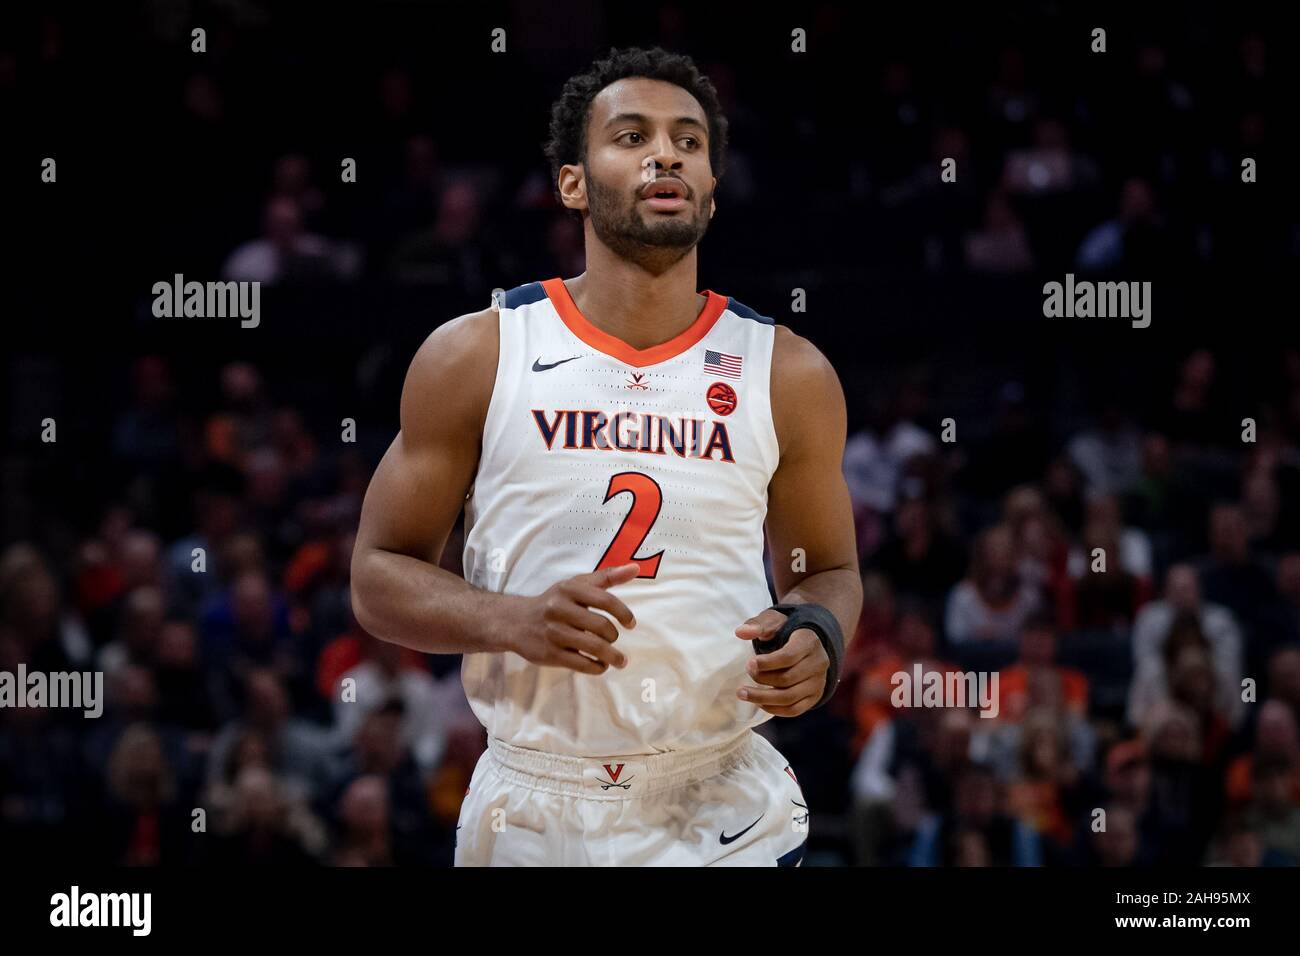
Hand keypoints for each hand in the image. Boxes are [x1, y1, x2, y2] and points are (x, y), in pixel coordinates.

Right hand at [502, 563, 637, 673]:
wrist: (516, 622)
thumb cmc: (554, 601)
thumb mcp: (576, 584)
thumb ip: (606, 577)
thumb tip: (635, 568)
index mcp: (569, 589)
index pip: (605, 600)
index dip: (623, 613)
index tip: (631, 624)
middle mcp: (560, 609)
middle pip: (601, 626)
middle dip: (614, 636)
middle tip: (614, 639)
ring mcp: (554, 633)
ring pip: (594, 647)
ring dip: (612, 656)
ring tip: (620, 660)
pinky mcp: (550, 653)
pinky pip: (582, 664)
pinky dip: (597, 667)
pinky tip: (601, 665)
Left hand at [734, 609, 828, 716]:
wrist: (807, 644)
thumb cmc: (786, 631)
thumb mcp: (773, 621)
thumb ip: (758, 624)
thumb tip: (740, 632)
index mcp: (808, 642)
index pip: (789, 657)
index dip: (767, 663)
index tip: (749, 663)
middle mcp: (818, 663)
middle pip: (787, 679)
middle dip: (762, 679)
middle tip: (747, 672)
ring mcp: (818, 682)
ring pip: (789, 697)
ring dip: (762, 698)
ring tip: (743, 693)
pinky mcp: (814, 697)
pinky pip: (794, 710)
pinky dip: (774, 709)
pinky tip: (759, 703)